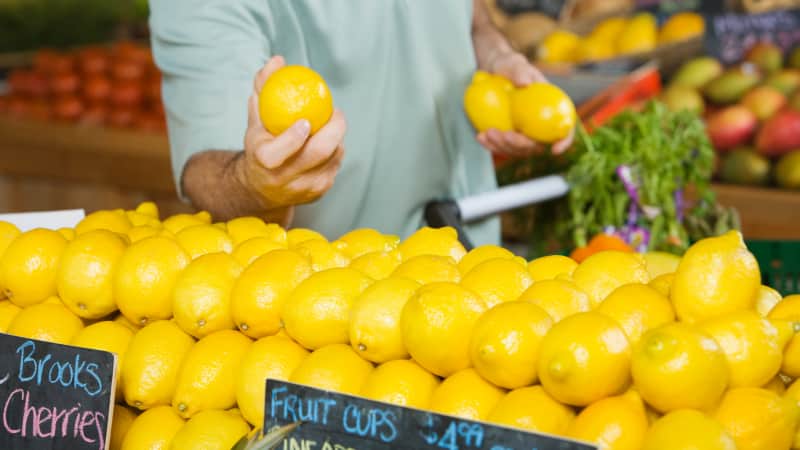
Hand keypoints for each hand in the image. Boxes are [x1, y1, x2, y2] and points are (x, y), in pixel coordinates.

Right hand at [236, 56, 346, 217]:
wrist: (261, 187)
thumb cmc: (260, 142)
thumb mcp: (256, 117)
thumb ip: (263, 87)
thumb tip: (278, 61)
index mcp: (264, 161)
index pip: (278, 153)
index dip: (294, 138)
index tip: (306, 120)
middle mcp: (284, 179)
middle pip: (317, 155)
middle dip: (333, 131)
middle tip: (337, 112)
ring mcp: (304, 189)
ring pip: (332, 159)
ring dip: (336, 138)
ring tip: (332, 123)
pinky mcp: (319, 193)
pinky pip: (335, 165)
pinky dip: (336, 149)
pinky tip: (331, 139)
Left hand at [476, 51, 573, 156]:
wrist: (491, 72)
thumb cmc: (508, 66)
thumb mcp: (514, 63)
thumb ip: (519, 71)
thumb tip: (525, 83)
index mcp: (552, 109)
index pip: (565, 128)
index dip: (564, 141)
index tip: (555, 149)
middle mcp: (539, 125)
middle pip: (536, 146)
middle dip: (520, 145)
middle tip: (504, 134)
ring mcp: (522, 133)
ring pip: (516, 150)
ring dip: (502, 147)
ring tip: (486, 134)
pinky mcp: (506, 135)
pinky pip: (501, 146)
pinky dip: (490, 145)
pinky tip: (480, 137)